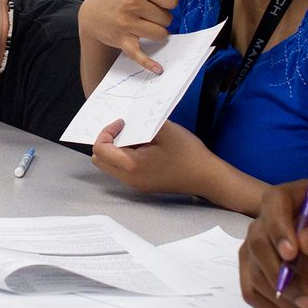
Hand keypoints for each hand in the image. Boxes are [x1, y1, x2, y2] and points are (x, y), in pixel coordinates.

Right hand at [77, 0, 180, 72]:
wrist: (92, 12)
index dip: (168, 2)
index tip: (158, 1)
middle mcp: (131, 3)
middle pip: (168, 18)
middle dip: (161, 17)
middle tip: (148, 13)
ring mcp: (126, 23)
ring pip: (161, 34)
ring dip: (158, 32)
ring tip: (146, 25)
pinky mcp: (123, 40)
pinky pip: (139, 54)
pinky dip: (149, 63)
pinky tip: (158, 69)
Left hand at [91, 119, 210, 196]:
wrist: (207, 177)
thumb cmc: (188, 153)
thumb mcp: (164, 130)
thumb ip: (140, 124)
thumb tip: (126, 122)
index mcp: (132, 165)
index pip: (100, 150)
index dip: (107, 132)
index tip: (122, 123)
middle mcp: (129, 179)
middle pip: (100, 160)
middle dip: (107, 141)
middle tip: (124, 130)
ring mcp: (136, 184)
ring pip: (110, 166)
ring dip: (116, 149)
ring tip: (136, 138)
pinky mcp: (143, 185)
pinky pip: (123, 170)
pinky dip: (125, 157)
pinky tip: (144, 147)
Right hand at [239, 182, 307, 307]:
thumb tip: (307, 240)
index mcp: (299, 196)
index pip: (275, 201)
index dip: (278, 226)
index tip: (292, 254)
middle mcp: (272, 216)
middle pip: (258, 240)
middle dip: (280, 273)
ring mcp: (259, 243)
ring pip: (254, 269)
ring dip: (280, 295)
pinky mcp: (255, 269)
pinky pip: (251, 290)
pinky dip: (273, 306)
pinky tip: (297, 307)